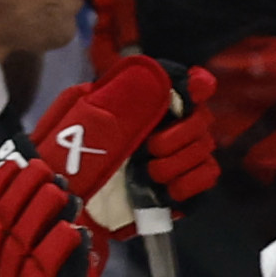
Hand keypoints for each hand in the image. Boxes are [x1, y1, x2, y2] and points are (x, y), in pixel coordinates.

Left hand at [29, 57, 219, 229]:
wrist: (67, 201)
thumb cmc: (70, 153)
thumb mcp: (86, 114)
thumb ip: (122, 94)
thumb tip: (158, 75)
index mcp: (148, 104)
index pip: (189, 84)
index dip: (198, 85)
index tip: (194, 90)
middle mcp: (167, 127)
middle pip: (202, 120)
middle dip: (180, 137)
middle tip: (150, 151)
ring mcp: (176, 158)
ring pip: (204, 149)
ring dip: (180, 162)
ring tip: (151, 174)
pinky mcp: (181, 189)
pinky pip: (208, 176)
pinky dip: (192, 182)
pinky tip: (170, 190)